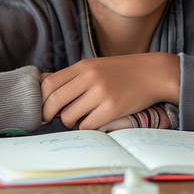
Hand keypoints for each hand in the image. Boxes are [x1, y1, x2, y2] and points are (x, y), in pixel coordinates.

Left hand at [40, 53, 179, 129]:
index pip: (49, 83)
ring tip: (78, 119)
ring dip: (70, 122)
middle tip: (49, 120)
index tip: (41, 109)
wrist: (153, 74)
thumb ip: (72, 77)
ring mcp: (101, 92)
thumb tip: (43, 88)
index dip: (40, 99)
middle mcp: (90, 77)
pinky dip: (86, 127)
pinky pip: (88, 125)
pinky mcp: (113, 108)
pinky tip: (92, 122)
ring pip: (70, 116)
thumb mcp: (94, 66)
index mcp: (82, 66)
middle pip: (55, 101)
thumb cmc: (120, 72)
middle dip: (48, 114)